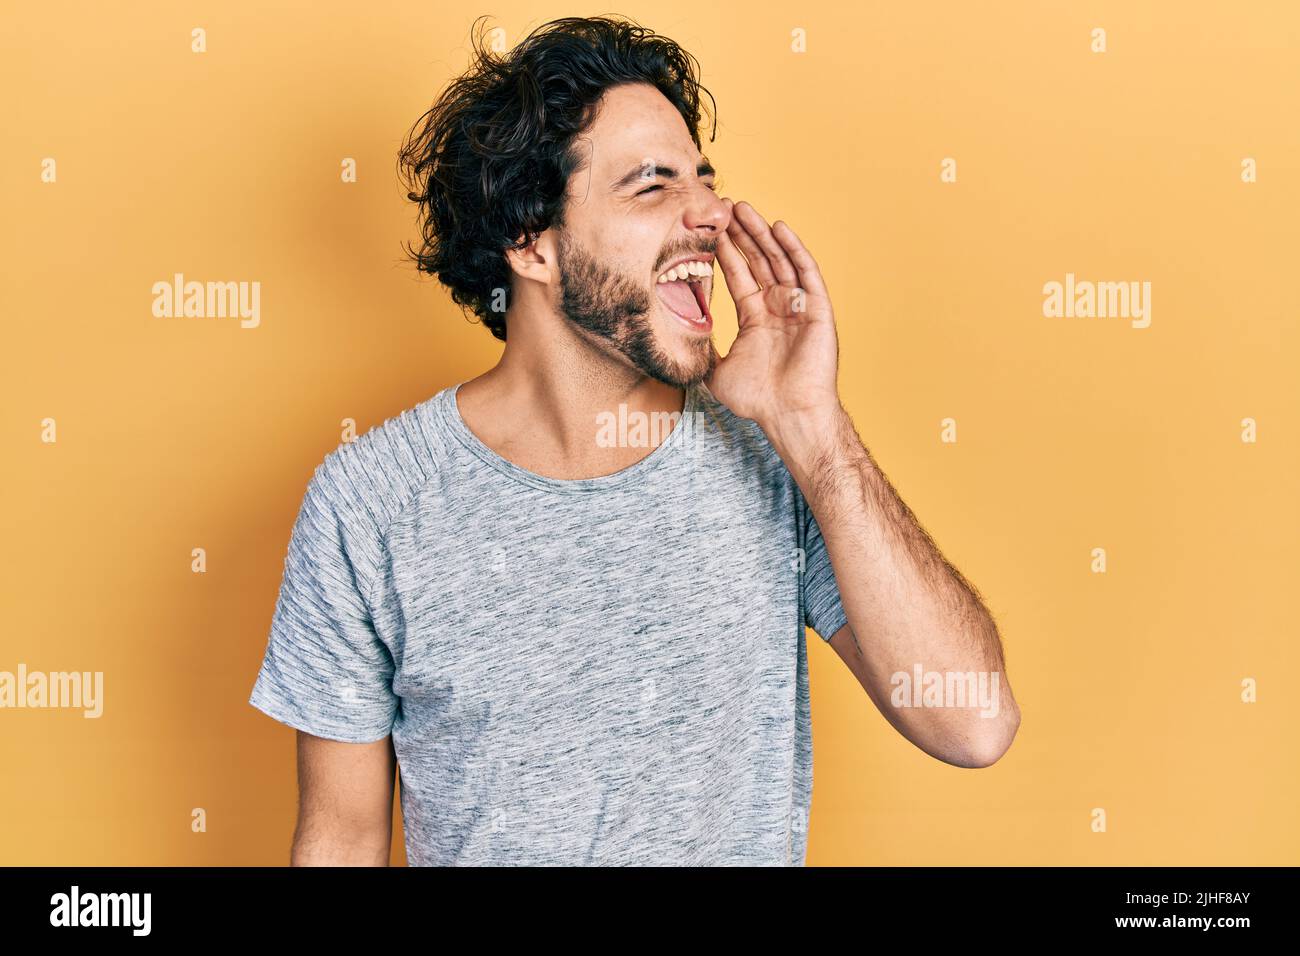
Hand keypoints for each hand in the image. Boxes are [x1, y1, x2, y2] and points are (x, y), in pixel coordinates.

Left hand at [707, 199, 842, 443]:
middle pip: (758, 260)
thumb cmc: (757, 399)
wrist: (787, 414)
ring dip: (763, 233)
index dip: (725, 251)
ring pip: (779, 260)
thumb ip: (703, 351)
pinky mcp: (817, 309)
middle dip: (741, 233)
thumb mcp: (716, 372)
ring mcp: (798, 306)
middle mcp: (778, 307)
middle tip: (724, 206)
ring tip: (744, 208)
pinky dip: (794, 249)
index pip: (740, 275)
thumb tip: (677, 343)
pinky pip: (806, 273)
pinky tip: (779, 228)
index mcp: (757, 318)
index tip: (710, 228)